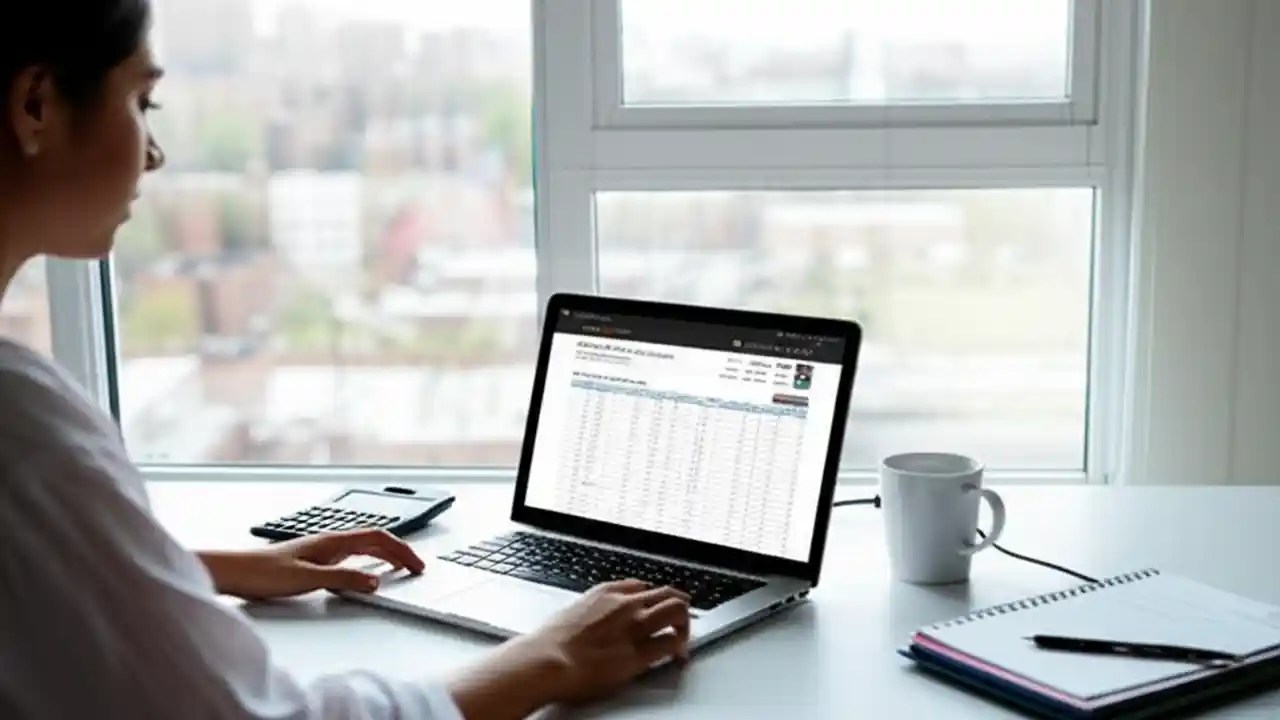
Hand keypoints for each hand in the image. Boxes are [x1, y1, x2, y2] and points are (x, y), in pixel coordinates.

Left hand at [199, 529, 424, 600]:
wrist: (233, 571)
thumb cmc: (262, 572)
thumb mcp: (308, 578)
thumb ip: (344, 578)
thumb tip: (375, 582)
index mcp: (332, 541)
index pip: (378, 538)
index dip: (401, 550)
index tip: (416, 565)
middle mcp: (329, 542)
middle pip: (374, 541)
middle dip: (399, 552)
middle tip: (416, 568)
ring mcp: (321, 550)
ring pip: (363, 548)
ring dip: (385, 556)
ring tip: (399, 569)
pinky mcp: (312, 561)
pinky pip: (350, 557)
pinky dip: (367, 563)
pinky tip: (365, 573)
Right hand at [448, 579, 690, 718]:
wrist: (545, 660)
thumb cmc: (549, 641)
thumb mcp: (570, 611)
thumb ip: (590, 609)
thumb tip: (593, 617)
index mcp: (606, 592)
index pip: (642, 586)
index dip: (653, 597)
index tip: (657, 605)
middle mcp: (625, 605)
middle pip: (667, 593)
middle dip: (679, 604)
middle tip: (681, 619)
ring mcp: (634, 628)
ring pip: (676, 611)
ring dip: (684, 623)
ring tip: (683, 636)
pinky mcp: (638, 655)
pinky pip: (670, 644)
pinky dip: (679, 649)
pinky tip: (678, 656)